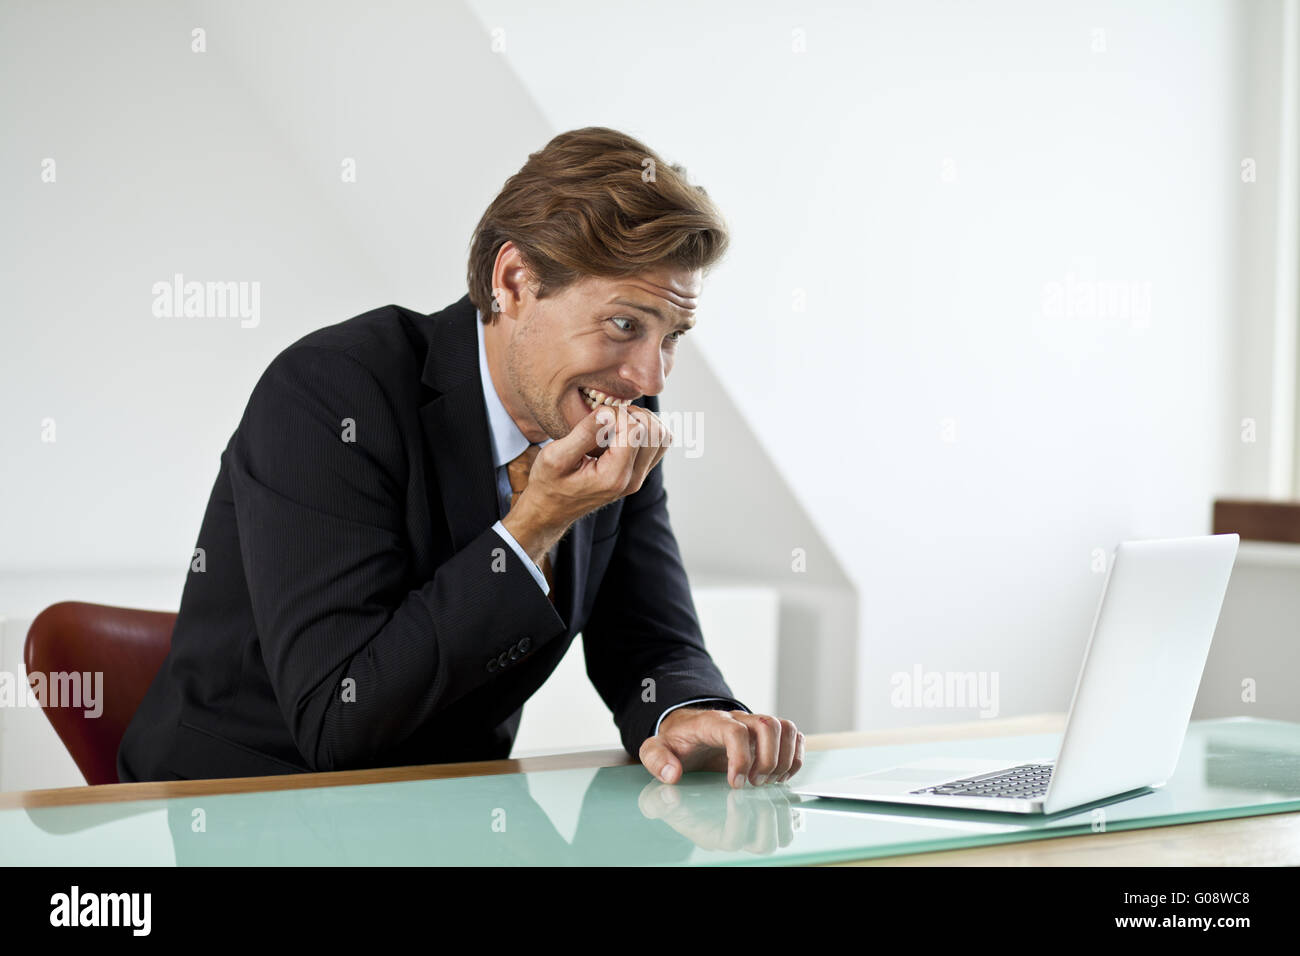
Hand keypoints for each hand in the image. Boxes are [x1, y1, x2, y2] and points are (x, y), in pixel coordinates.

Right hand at [501, 403, 671, 563]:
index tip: (597, 416)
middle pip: (655, 433)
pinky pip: (657, 447)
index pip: (636, 430)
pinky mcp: (638, 475)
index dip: (617, 414)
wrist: (551, 510)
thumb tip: (608, 412)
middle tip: (609, 415)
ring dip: (643, 421)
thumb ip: (584, 434)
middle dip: (634, 414)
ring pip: (662, 438)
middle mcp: (632, 479)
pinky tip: (621, 429)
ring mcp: (637, 479)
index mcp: (613, 476)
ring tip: (617, 420)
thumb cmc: (548, 483)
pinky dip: (645, 431)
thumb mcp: (555, 456)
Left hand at [640, 708, 805, 788]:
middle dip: (768, 759)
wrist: (687, 732)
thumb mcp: (654, 749)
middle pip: (768, 724)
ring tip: (768, 782)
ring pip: (785, 728)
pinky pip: (793, 736)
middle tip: (754, 784)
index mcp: (711, 722)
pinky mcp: (767, 735)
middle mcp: (738, 719)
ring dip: (784, 759)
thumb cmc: (676, 743)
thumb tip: (673, 775)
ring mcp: (755, 725)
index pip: (735, 730)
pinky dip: (795, 757)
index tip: (736, 783)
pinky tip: (780, 777)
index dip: (741, 758)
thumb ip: (656, 760)